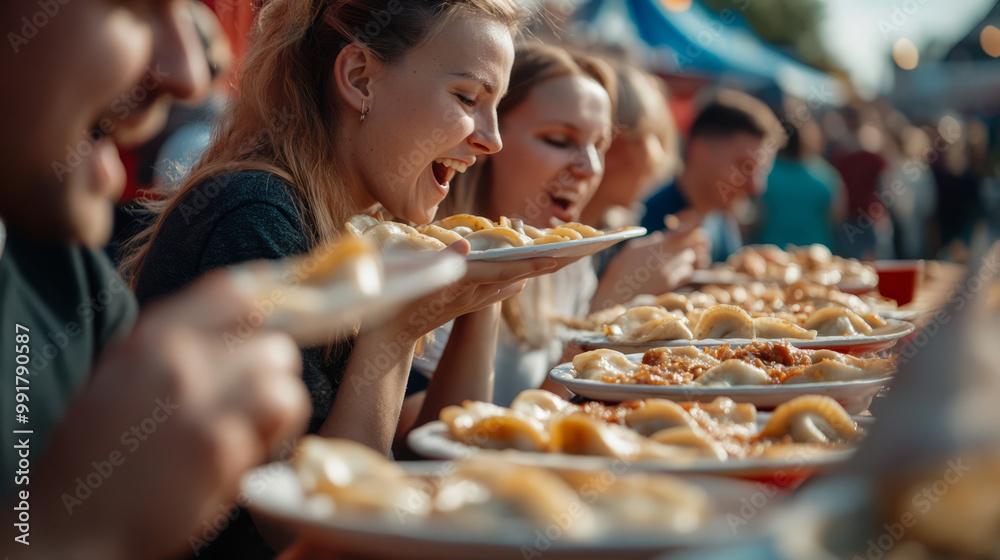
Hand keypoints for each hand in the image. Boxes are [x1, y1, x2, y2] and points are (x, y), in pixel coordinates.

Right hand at [28, 270, 309, 559]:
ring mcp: (201, 399)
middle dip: (270, 374)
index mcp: (149, 338)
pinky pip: (279, 420)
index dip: (267, 311)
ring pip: (283, 378)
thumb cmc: (96, 457)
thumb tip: (242, 326)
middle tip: (250, 404)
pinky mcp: (221, 445)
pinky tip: (245, 455)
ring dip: (276, 407)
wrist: (71, 524)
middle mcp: (176, 359)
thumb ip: (176, 348)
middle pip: (272, 342)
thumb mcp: (121, 377)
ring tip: (248, 432)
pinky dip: (274, 436)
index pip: (234, 292)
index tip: (271, 333)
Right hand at [384, 240, 558, 339]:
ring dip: (530, 272)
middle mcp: (470, 295)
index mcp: (461, 284)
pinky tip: (521, 282)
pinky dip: (510, 283)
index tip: (555, 257)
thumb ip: (440, 261)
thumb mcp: (409, 278)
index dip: (530, 263)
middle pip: (512, 276)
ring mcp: (466, 302)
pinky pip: (493, 294)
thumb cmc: (392, 303)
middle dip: (541, 266)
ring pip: (506, 284)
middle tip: (572, 254)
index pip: (502, 271)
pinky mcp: (461, 306)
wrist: (386, 338)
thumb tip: (467, 245)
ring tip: (556, 261)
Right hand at [591, 239, 697, 310]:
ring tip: (676, 263)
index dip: (687, 233)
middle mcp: (661, 257)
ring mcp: (666, 271)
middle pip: (688, 246)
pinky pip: (686, 274)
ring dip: (685, 260)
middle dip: (687, 246)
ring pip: (689, 260)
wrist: (614, 294)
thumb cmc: (619, 271)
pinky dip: (684, 272)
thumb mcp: (630, 250)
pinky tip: (675, 274)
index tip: (686, 234)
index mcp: (651, 245)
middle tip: (681, 249)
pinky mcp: (668, 284)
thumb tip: (662, 237)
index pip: (681, 234)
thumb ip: (649, 242)